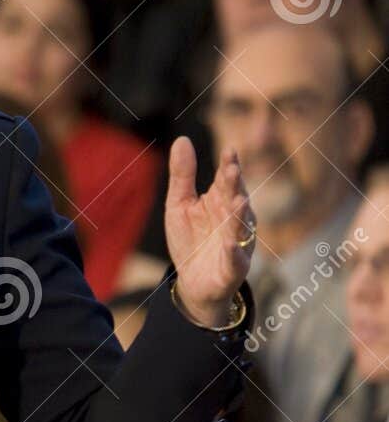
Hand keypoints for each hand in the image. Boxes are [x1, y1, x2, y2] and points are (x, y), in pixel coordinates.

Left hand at [165, 139, 254, 327]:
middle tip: (232, 170)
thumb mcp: (180, 205)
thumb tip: (182, 139)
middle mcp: (234, 218)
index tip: (229, 150)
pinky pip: (236, 260)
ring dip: (240, 216)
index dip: (229, 165)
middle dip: (235, 186)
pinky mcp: (235, 268)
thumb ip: (182, 175)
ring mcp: (237, 242)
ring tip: (238, 201)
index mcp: (221, 200)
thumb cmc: (190, 239)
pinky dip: (235, 252)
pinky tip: (230, 245)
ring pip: (241, 227)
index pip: (227, 179)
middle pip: (236, 198)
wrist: (193, 282)